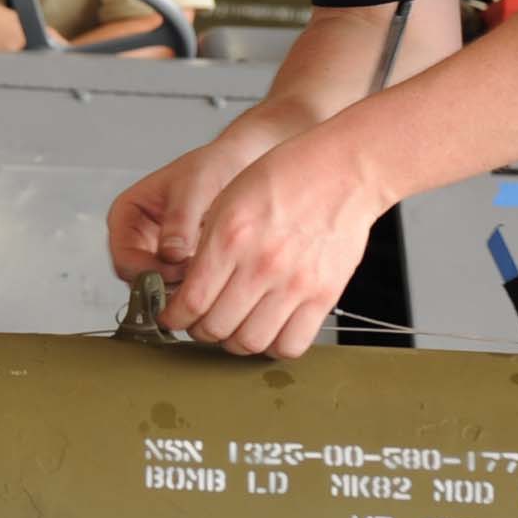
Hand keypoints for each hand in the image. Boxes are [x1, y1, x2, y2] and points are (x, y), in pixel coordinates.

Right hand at [108, 135, 261, 287]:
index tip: (177, 269)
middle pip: (137, 279)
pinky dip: (193, 286)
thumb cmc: (210, 167)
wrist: (234, 168)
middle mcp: (135, 238)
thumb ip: (181, 218)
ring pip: (157, 287)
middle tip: (196, 279)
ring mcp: (154, 253)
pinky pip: (177, 285)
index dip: (147, 271)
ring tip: (209, 274)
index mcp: (126, 215)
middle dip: (165, 283)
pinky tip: (213, 276)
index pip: (124, 259)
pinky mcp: (175, 264)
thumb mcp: (195, 186)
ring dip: (180, 288)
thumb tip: (170, 253)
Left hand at [159, 140, 387, 359]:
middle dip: (199, 330)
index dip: (174, 317)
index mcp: (231, 238)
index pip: (191, 302)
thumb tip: (191, 288)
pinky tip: (268, 329)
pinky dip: (274, 346)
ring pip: (250, 343)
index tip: (173, 316)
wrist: (343, 170)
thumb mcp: (229, 199)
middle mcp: (262, 265)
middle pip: (216, 328)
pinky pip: (292, 344)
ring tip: (234, 327)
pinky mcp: (323, 295)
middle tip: (201, 321)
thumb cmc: (288, 177)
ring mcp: (295, 284)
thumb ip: (208, 247)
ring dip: (234, 343)